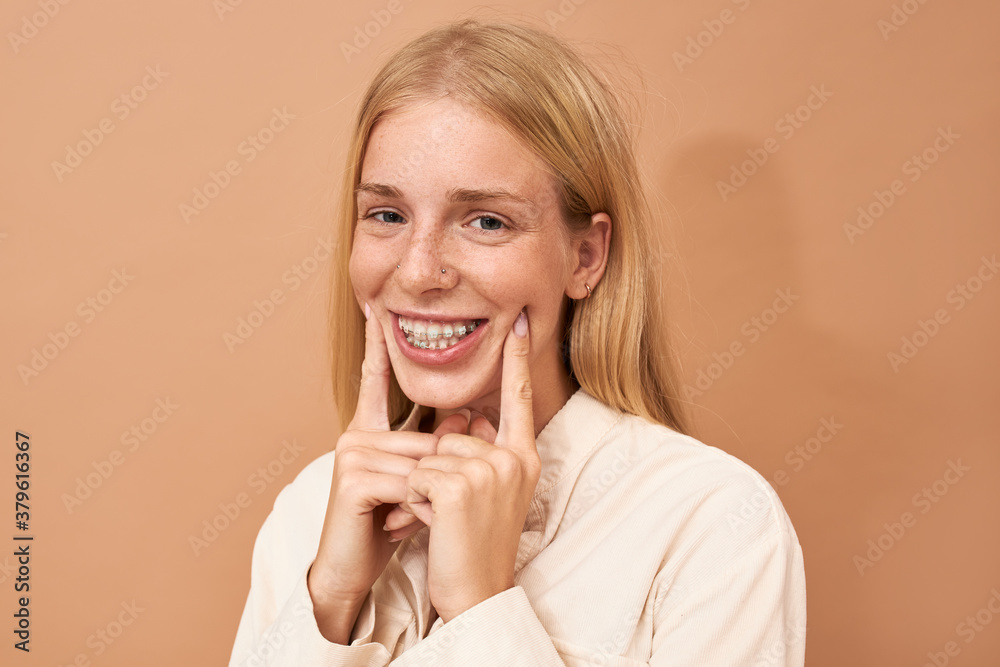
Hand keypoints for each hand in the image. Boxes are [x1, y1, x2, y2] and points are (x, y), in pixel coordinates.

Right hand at [307, 303, 468, 642]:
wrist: (350, 572)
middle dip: (438, 477)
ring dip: (428, 496)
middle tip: (418, 509)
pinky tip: (394, 524)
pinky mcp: (354, 479)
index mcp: (368, 431)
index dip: (376, 346)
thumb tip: (469, 414)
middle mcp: (355, 435)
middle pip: (427, 438)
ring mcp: (352, 454)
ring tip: (402, 521)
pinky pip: (412, 482)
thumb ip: (436, 446)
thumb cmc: (384, 525)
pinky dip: (417, 506)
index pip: (376, 381)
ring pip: (424, 462)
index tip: (374, 308)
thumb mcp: (416, 482)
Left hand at [401, 308, 540, 622]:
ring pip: (431, 455)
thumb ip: (481, 453)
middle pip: (453, 434)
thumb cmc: (475, 545)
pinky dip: (414, 501)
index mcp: (524, 457)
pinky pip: (418, 474)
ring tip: (445, 523)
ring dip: (424, 489)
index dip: (518, 361)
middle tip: (451, 514)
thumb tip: (466, 417)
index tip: (522, 324)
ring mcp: (489, 470)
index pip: (518, 400)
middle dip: (436, 471)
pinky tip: (435, 525)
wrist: (476, 594)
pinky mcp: (460, 486)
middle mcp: (513, 459)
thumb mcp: (489, 493)